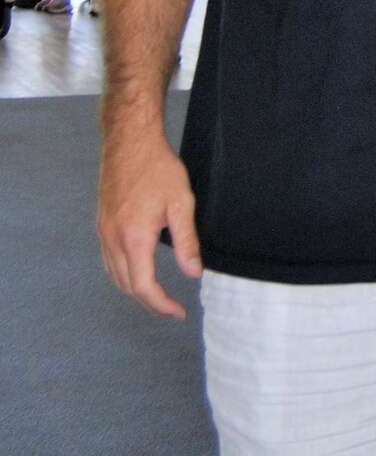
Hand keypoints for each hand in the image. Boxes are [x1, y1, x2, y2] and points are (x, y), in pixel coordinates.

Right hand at [97, 129, 202, 318]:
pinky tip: (139, 272)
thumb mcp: (182, 204)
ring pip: (115, 276)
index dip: (161, 305)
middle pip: (127, 286)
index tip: (179, 312)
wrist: (129, 143)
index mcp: (134, 238)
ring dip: (135, 291)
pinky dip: (124, 275)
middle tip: (172, 308)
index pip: (143, 287)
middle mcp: (112, 240)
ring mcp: (103, 233)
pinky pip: (109, 261)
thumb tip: (193, 273)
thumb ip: (186, 242)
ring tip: (158, 296)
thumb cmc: (159, 169)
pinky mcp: (102, 225)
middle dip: (150, 302)